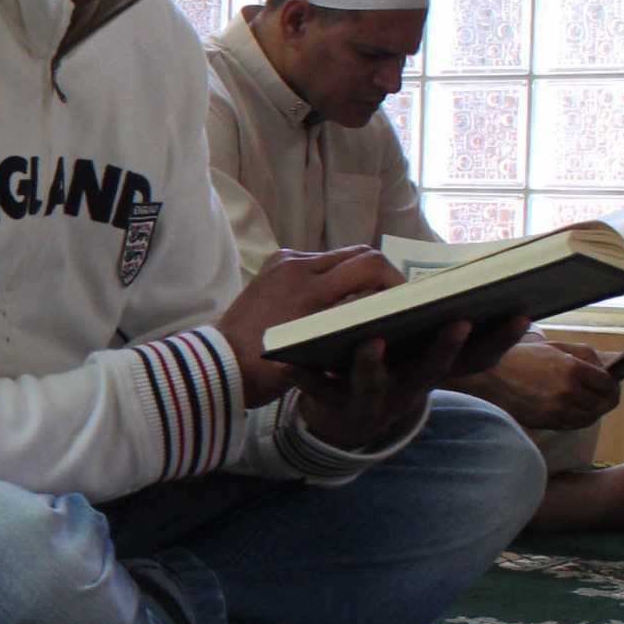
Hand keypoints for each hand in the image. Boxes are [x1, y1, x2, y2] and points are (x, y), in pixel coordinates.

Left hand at [216, 247, 403, 405]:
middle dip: (380, 272)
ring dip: (355, 273)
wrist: (219, 363)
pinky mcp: (274, 263)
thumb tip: (383, 312)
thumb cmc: (268, 370)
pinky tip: (333, 298)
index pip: (369, 265)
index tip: (404, 299)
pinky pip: (314, 261)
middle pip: (358, 253)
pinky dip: (330, 274)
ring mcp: (283, 262)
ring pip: (337, 256)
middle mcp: (298, 267)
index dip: (395, 279)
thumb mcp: (317, 353)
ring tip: (364, 299)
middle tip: (391, 297)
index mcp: (311, 290)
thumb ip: (350, 325)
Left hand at [293, 311, 529, 449]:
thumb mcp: (417, 354)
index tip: (520, 314)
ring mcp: (370, 399)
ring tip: (371, 342)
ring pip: (374, 384)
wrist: (344, 419)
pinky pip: (318, 391)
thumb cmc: (387, 369)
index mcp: (430, 370)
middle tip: (458, 323)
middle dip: (444, 347)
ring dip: (374, 363)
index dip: (501, 340)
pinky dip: (306, 377)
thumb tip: (473, 283)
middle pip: (430, 371)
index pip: (476, 358)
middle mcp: (408, 388)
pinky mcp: (332, 405)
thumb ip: (434, 326)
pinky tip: (291, 363)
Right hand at [476, 338, 620, 430]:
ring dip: (595, 411)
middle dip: (608, 399)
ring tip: (590, 403)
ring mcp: (557, 409)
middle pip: (603, 402)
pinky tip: (575, 411)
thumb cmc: (521, 358)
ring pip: (591, 417)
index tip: (612, 384)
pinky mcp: (547, 421)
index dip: (613, 384)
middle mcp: (568, 390)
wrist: (488, 377)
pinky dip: (580, 419)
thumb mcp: (555, 347)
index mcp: (572, 368)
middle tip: (606, 396)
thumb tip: (607, 368)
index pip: (608, 383)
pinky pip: (574, 425)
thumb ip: (585, 355)